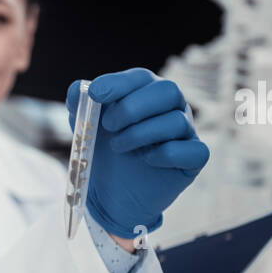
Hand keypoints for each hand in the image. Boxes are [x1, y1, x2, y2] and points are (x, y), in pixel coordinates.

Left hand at [66, 69, 209, 238]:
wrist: (112, 195)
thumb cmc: (104, 153)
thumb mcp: (86, 128)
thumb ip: (80, 105)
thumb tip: (77, 89)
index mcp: (146, 93)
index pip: (140, 78)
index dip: (118, 83)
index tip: (95, 94)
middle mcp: (171, 107)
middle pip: (168, 90)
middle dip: (132, 107)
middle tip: (108, 126)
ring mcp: (185, 132)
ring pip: (177, 121)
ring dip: (141, 134)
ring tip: (118, 148)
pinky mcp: (193, 159)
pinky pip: (193, 150)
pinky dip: (167, 154)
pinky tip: (147, 160)